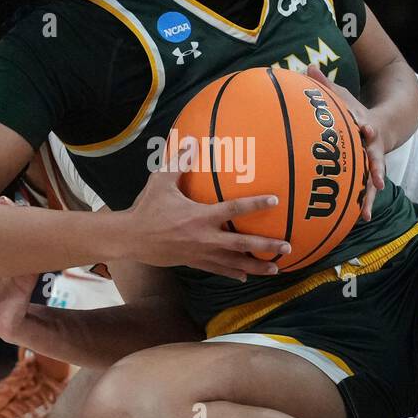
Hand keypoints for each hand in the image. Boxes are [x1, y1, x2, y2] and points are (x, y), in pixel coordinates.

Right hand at [125, 165, 290, 280]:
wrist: (131, 238)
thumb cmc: (147, 208)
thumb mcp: (161, 182)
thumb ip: (179, 162)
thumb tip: (193, 140)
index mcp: (200, 216)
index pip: (233, 209)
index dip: (255, 205)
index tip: (275, 201)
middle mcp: (205, 238)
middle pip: (242, 244)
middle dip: (266, 247)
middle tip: (287, 246)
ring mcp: (200, 253)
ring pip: (234, 263)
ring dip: (256, 267)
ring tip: (276, 269)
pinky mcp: (194, 263)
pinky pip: (218, 270)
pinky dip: (233, 273)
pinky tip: (245, 278)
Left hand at [306, 66, 385, 220]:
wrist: (384, 124)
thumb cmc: (354, 110)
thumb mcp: (343, 95)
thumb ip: (325, 83)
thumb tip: (307, 66)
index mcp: (364, 124)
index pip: (365, 123)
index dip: (365, 125)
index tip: (365, 128)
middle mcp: (372, 145)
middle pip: (375, 157)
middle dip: (376, 167)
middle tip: (378, 178)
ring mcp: (373, 161)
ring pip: (372, 180)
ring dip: (369, 196)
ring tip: (365, 212)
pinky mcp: (370, 173)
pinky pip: (366, 190)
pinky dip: (363, 203)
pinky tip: (360, 219)